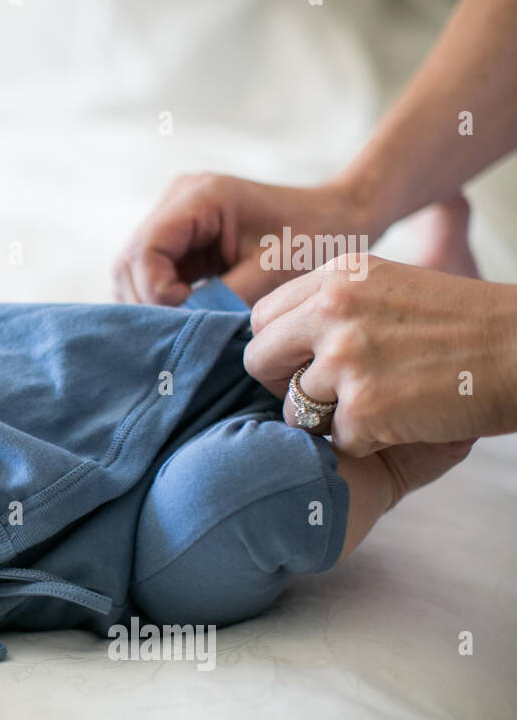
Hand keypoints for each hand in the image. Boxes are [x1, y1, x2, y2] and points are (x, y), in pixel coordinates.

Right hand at [112, 174, 380, 305]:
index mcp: (199, 197)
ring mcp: (175, 216)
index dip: (154, 290)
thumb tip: (185, 331)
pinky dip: (161, 297)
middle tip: (181, 330)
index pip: (145, 250)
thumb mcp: (272, 273)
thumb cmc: (315, 237)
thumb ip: (222, 299)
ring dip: (151, 302)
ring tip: (184, 324)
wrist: (339, 215)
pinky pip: (152, 272)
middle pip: (130, 260)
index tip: (186, 314)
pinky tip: (186, 313)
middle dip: (147, 301)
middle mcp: (177, 200)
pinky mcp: (181, 235)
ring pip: (134, 269)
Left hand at [245, 254, 516, 454]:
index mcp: (336, 278)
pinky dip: (366, 441)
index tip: (305, 362)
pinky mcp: (365, 407)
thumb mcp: (387, 287)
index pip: (262, 320)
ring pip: (294, 409)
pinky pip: (335, 439)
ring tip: (380, 403)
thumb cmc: (460, 325)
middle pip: (260, 362)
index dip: (279, 349)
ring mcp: (347, 359)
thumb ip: (329, 304)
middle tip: (329, 394)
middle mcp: (332, 310)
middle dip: (284, 385)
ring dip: (330, 418)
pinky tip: (403, 419)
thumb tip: (273, 335)